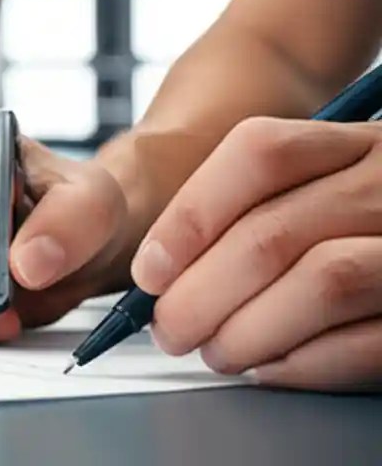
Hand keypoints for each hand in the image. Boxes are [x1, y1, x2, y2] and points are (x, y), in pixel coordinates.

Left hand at [132, 116, 381, 391]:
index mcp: (355, 144)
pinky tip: (271, 367)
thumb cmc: (353, 227)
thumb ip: (250, 208)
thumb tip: (159, 269)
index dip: (190, 216)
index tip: (150, 269)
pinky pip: (368, 342)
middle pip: (274, 232)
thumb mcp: (322, 187)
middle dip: (200, 294)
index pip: (260, 153)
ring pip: (323, 281)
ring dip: (248, 330)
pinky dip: (306, 363)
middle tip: (169, 329)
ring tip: (217, 351)